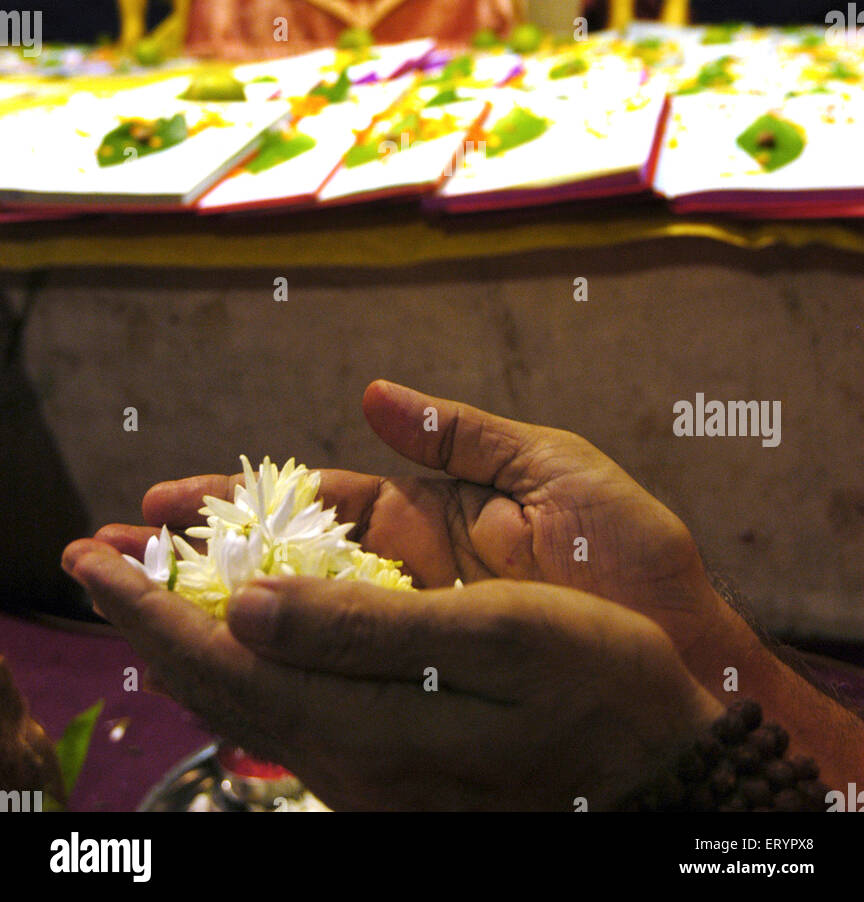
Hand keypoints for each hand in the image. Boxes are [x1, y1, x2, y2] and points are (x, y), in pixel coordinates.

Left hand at [60, 539, 719, 810]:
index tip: (88, 553)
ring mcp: (369, 771)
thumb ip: (367, 627)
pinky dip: (245, 658)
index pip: (221, 662)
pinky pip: (291, 709)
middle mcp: (350, 761)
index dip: (146, 606)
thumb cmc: (597, 683)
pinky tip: (241, 625)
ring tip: (146, 579)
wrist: (667, 774)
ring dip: (187, 635)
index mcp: (366, 725)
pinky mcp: (394, 766)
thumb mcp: (494, 635)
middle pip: (217, 686)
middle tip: (92, 556)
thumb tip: (246, 606)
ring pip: (247, 701)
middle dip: (145, 616)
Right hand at [95, 380, 722, 678]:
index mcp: (430, 510)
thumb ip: (461, 434)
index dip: (243, 499)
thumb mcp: (551, 470)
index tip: (170, 501)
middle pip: (287, 560)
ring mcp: (415, 627)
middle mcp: (409, 571)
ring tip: (139, 609)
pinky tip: (223, 672)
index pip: (315, 500)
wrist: (688, 654)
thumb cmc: (629, 554)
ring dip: (224, 613)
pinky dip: (284, 669)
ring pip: (301, 619)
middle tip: (118, 553)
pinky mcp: (432, 676)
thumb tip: (372, 393)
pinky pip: (345, 672)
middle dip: (206, 556)